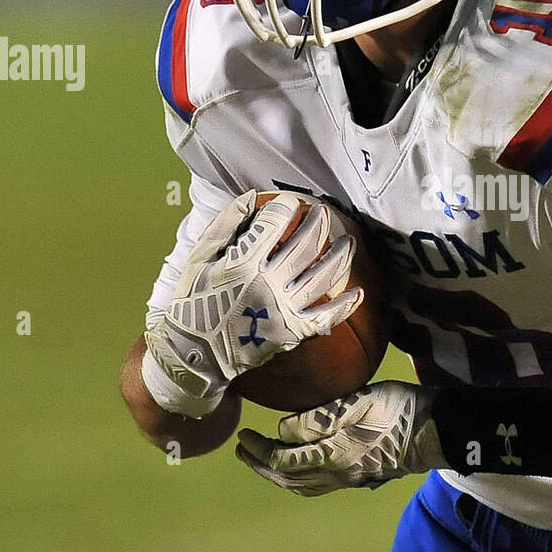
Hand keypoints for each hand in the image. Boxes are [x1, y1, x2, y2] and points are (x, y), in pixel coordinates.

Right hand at [143, 190, 362, 416]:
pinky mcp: (292, 332)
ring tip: (349, 242)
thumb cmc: (193, 302)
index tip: (293, 202)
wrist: (195, 353)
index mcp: (242, 263)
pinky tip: (358, 293)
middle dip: (318, 225)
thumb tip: (249, 198)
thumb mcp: (198, 259)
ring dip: (339, 257)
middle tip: (324, 214)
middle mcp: (268, 283)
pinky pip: (325, 318)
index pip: (273, 225)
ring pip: (322, 278)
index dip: (286, 208)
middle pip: (304, 247)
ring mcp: (283, 308)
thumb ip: (223, 226)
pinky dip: (343, 306)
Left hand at [235, 381, 445, 495]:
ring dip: (275, 475)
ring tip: (260, 461)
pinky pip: (316, 487)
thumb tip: (284, 431)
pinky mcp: (357, 477)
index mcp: (334, 455)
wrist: (434, 433)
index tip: (246, 433)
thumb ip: (320, 417)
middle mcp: (336, 474)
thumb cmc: (400, 409)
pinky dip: (296, 481)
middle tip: (242, 448)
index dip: (259, 450)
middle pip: (287, 477)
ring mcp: (347, 479)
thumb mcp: (360, 402)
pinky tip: (294, 470)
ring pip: (301, 486)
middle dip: (259, 465)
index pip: (283, 459)